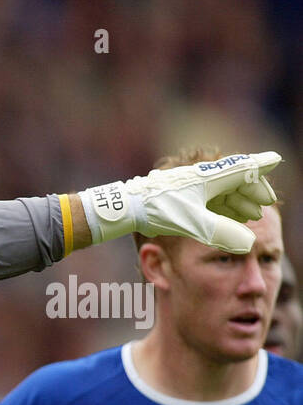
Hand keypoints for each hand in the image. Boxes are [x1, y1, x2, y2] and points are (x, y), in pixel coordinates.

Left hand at [79, 151, 280, 253]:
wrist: (128, 207)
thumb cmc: (160, 212)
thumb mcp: (192, 224)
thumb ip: (221, 233)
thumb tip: (248, 244)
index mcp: (209, 177)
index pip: (242, 168)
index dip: (260, 167)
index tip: (276, 160)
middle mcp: (202, 175)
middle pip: (234, 179)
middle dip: (251, 192)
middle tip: (265, 204)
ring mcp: (190, 182)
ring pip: (221, 188)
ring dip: (237, 200)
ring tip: (250, 214)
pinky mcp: (180, 191)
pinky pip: (209, 194)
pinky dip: (221, 203)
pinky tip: (225, 215)